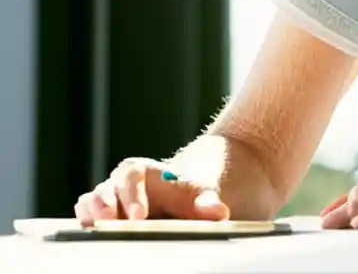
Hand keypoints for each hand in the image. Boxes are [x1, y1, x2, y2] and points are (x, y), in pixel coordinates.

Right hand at [74, 158, 228, 225]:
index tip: (140, 216)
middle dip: (104, 206)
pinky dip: (86, 224)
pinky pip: (87, 218)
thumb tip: (219, 212)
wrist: (183, 196)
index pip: (130, 176)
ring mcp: (108, 201)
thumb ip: (208, 202)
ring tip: (96, 229)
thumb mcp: (202, 193)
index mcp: (141, 172)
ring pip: (90, 202)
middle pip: (104, 190)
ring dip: (91, 215)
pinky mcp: (103, 218)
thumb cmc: (190, 192)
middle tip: (111, 224)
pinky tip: (91, 236)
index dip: (132, 195)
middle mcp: (119, 185)